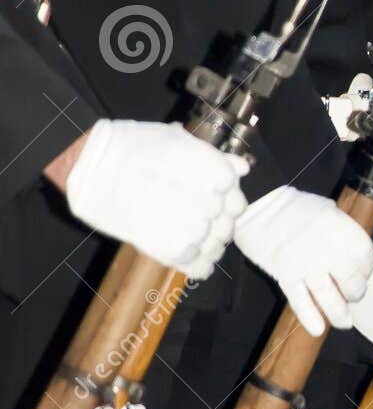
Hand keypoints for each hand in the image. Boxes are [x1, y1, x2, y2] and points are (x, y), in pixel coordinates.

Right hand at [64, 118, 247, 279]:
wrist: (95, 170)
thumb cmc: (134, 149)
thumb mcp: (179, 141)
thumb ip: (216, 159)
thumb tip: (241, 168)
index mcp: (218, 176)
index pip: (236, 202)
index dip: (222, 203)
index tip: (203, 199)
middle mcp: (213, 204)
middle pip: (228, 224)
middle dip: (212, 222)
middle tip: (186, 214)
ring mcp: (197, 230)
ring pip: (216, 246)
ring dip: (203, 242)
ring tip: (179, 230)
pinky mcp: (177, 252)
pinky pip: (202, 268)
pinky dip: (196, 263)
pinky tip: (182, 252)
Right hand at [232, 187, 372, 334]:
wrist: (258, 206)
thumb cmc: (294, 208)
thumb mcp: (326, 209)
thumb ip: (341, 231)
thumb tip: (353, 255)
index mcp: (340, 227)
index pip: (365, 257)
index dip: (367, 270)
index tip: (363, 274)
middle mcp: (327, 246)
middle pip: (351, 280)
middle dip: (355, 292)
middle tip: (352, 296)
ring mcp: (306, 261)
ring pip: (328, 294)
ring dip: (338, 312)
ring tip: (344, 322)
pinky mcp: (285, 272)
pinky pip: (300, 299)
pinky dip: (309, 316)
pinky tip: (317, 329)